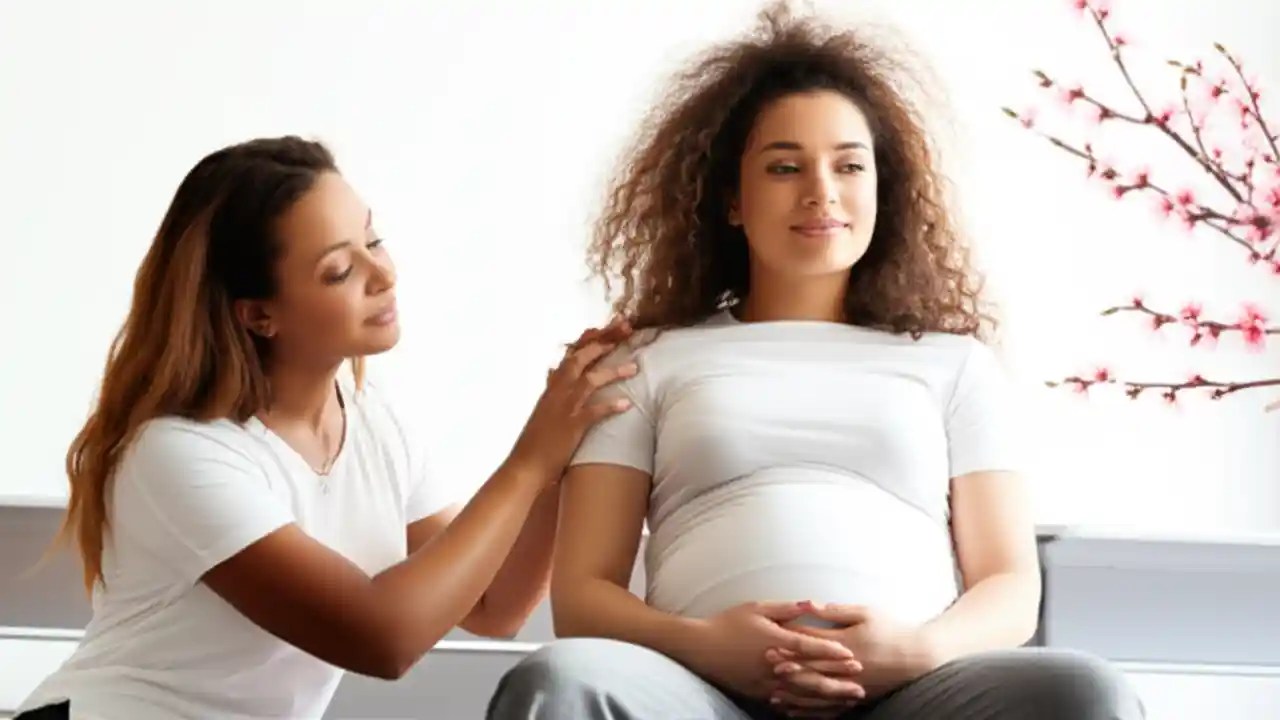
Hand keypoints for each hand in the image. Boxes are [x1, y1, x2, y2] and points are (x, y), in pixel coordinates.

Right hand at [506, 319, 636, 482]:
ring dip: (612, 372)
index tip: (607, 325)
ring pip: (589, 381)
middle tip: (626, 328)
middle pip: (582, 358)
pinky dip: (610, 406)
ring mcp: (564, 408)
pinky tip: (626, 404)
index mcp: (552, 387)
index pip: (571, 354)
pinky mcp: (571, 427)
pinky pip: (593, 413)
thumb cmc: (536, 440)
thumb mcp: (543, 408)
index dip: (590, 338)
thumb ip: (551, 388)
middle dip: (605, 341)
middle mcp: (557, 392)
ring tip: (634, 367)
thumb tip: (552, 370)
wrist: (524, 466)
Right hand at [683, 602, 864, 704]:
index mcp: (774, 641)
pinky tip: (823, 709)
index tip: (852, 656)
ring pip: (804, 694)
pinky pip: (790, 704)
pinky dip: (809, 708)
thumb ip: (787, 608)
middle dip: (838, 680)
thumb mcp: (757, 608)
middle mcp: (773, 665)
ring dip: (828, 698)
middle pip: (811, 676)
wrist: (701, 648)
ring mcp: (767, 683)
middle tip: (860, 683)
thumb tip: (812, 603)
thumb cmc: (729, 623)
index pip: (809, 648)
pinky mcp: (761, 694)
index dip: (832, 652)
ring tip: (849, 699)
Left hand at [769, 602, 937, 711]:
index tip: (770, 642)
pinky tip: (795, 712)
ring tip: (774, 694)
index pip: (812, 644)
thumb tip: (809, 603)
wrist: (920, 657)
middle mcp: (847, 667)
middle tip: (766, 667)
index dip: (790, 643)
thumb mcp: (866, 612)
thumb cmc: (893, 629)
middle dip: (788, 668)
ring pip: (818, 693)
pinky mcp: (858, 697)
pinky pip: (831, 708)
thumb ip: (835, 610)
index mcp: (847, 643)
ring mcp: (852, 685)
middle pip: (811, 669)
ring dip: (795, 694)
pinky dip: (812, 712)